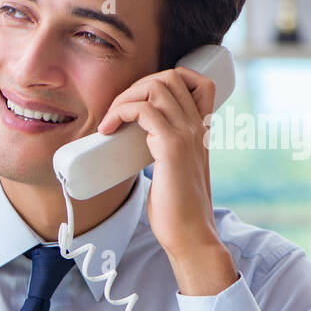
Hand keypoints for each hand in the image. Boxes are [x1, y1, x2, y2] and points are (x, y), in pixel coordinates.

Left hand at [95, 66, 236, 294]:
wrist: (190, 234)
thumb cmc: (177, 209)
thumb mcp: (173, 170)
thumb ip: (162, 153)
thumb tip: (132, 145)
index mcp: (201, 131)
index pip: (198, 82)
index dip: (167, 79)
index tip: (139, 102)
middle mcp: (198, 127)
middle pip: (171, 76)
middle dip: (136, 86)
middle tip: (117, 113)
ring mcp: (187, 134)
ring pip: (156, 86)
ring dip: (125, 97)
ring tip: (111, 121)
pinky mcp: (172, 147)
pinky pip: (145, 110)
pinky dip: (122, 111)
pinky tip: (109, 129)